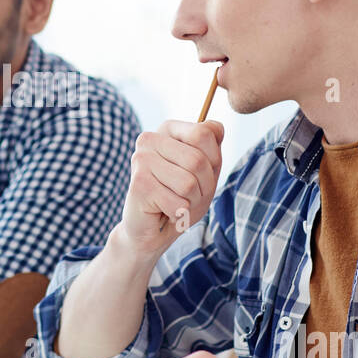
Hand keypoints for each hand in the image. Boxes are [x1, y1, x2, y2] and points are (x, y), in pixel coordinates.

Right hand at [117, 119, 223, 258]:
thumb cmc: (179, 197)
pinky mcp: (139, 185)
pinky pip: (178, 203)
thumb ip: (212, 147)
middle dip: (203, 186)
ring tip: (177, 204)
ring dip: (191, 202)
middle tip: (188, 196)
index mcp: (167, 129)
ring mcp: (141, 160)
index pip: (204, 133)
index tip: (199, 174)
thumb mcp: (205, 170)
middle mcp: (149, 139)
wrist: (152, 230)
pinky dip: (179, 214)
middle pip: (198, 160)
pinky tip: (165, 212)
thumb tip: (218, 127)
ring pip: (189, 183)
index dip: (213, 160)